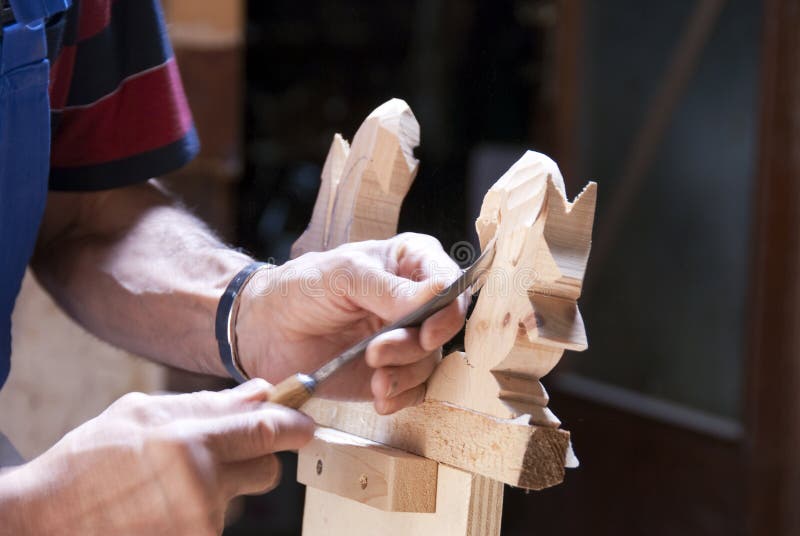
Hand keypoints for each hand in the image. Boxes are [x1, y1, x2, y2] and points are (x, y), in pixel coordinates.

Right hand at [0, 380, 312, 534]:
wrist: (45, 520)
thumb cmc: (89, 460)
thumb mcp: (143, 412)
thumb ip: (208, 404)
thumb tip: (260, 392)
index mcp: (189, 442)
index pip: (267, 432)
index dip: (295, 425)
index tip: (306, 423)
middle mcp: (202, 486)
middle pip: (267, 471)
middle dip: (257, 457)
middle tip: (226, 450)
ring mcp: (199, 523)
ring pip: (238, 496)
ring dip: (221, 484)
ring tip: (172, 480)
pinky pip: (217, 519)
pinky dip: (201, 508)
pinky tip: (165, 502)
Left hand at [236, 233, 467, 413]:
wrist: (264, 331)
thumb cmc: (301, 288)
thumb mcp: (342, 276)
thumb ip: (390, 288)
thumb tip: (438, 295)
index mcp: (410, 262)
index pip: (450, 282)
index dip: (447, 308)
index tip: (426, 330)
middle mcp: (415, 301)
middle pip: (444, 327)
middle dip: (415, 345)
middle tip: (378, 352)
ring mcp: (404, 338)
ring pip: (430, 361)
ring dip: (404, 374)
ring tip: (373, 378)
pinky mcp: (392, 372)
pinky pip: (415, 390)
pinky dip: (400, 396)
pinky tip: (379, 397)